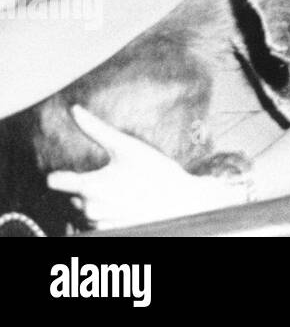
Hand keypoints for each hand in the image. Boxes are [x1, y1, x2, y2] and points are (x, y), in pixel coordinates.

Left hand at [47, 106, 242, 230]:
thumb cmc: (155, 171)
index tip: (74, 171)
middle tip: (112, 180)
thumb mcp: (127, 146)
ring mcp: (99, 224)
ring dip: (94, 202)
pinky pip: (95, 224)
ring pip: (83, 211)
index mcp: (89, 187)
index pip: (54, 182)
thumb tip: (75, 110)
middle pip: (71, 196)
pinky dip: (104, 215)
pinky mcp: (109, 234)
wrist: (181, 202)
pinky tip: (123, 206)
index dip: (62, 174)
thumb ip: (96, 129)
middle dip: (85, 188)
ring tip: (121, 193)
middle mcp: (89, 209)